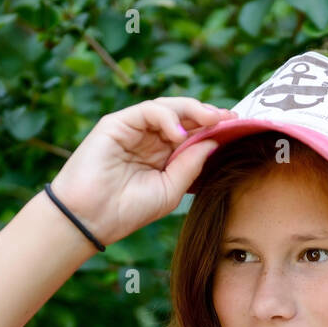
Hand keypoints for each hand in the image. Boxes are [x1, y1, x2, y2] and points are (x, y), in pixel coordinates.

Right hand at [48, 97, 235, 245]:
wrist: (91, 218)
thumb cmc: (128, 210)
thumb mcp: (171, 190)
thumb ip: (191, 164)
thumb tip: (214, 140)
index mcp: (162, 156)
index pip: (191, 133)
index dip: (212, 127)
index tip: (236, 125)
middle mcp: (148, 139)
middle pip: (183, 116)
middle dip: (207, 113)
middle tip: (229, 116)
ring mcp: (132, 129)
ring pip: (167, 107)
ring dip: (192, 110)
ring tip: (210, 120)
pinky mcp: (117, 123)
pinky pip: (148, 110)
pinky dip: (168, 117)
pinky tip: (180, 134)